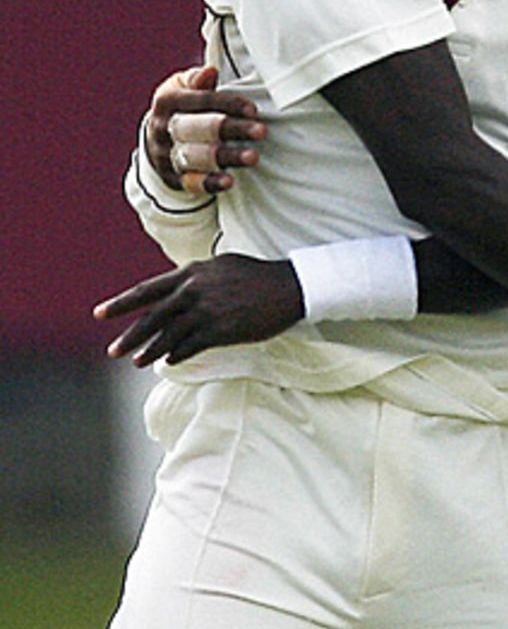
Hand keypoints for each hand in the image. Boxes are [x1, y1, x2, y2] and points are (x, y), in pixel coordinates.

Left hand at [95, 256, 303, 364]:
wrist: (287, 287)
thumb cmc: (255, 275)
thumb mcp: (219, 266)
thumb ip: (195, 276)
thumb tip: (178, 286)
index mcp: (189, 273)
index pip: (146, 291)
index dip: (120, 304)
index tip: (100, 314)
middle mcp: (192, 292)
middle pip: (152, 318)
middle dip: (129, 336)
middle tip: (113, 350)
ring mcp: (205, 313)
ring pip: (168, 336)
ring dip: (150, 351)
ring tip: (136, 362)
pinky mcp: (220, 331)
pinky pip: (190, 347)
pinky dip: (176, 355)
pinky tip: (167, 362)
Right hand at [147, 64, 266, 192]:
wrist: (155, 142)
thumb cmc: (181, 108)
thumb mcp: (182, 88)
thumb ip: (197, 80)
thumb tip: (211, 71)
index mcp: (167, 101)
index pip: (201, 101)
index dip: (228, 104)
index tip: (253, 110)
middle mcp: (163, 128)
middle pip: (200, 128)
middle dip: (232, 129)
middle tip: (261, 131)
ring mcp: (166, 155)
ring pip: (198, 157)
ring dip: (227, 157)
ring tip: (253, 156)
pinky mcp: (173, 179)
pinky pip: (191, 183)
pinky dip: (210, 183)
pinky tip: (230, 182)